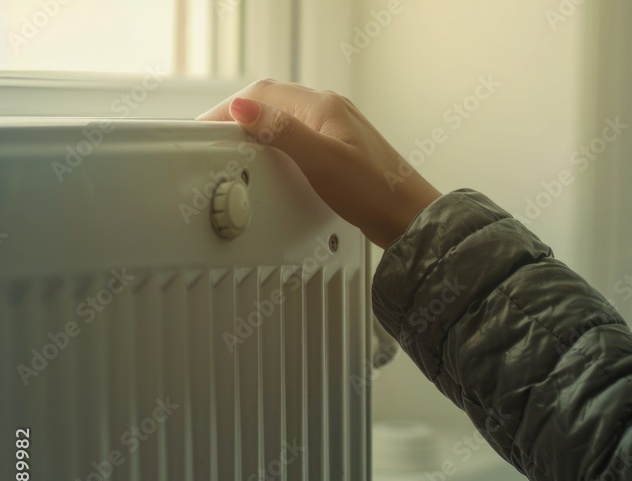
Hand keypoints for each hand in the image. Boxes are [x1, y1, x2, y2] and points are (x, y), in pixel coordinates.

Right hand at [196, 79, 441, 248]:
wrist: (410, 220)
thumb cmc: (375, 192)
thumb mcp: (321, 161)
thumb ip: (281, 132)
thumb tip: (243, 109)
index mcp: (324, 107)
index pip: (263, 94)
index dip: (230, 109)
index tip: (206, 129)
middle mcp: (331, 113)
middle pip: (273, 102)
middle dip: (240, 116)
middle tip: (215, 137)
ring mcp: (338, 132)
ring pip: (286, 119)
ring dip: (259, 129)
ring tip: (237, 147)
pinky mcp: (342, 153)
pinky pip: (301, 139)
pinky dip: (279, 145)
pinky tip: (275, 162)